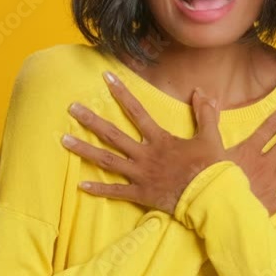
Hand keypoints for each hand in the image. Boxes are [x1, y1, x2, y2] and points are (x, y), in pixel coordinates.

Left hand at [61, 71, 226, 214]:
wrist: (211, 198)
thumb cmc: (211, 167)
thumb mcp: (210, 137)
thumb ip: (204, 113)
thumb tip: (201, 91)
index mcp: (160, 139)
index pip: (136, 111)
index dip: (121, 93)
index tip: (106, 78)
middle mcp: (145, 155)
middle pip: (112, 135)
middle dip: (91, 120)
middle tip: (72, 108)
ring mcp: (140, 175)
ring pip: (106, 161)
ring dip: (84, 150)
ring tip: (64, 140)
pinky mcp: (140, 194)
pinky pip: (115, 191)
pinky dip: (98, 189)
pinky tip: (80, 185)